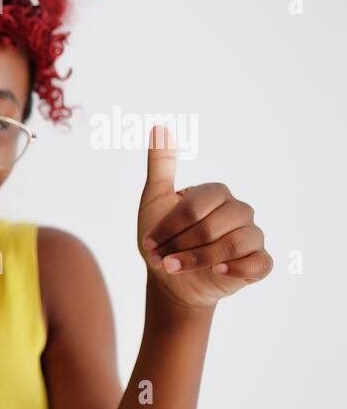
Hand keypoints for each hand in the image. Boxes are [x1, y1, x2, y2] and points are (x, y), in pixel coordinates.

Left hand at [137, 125, 272, 310]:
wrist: (171, 280)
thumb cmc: (163, 238)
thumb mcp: (154, 200)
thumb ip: (160, 166)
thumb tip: (159, 127)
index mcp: (216, 193)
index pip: (194, 206)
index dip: (168, 227)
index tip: (148, 242)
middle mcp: (239, 210)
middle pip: (212, 226)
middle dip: (179, 246)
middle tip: (160, 259)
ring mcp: (252, 235)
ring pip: (233, 245)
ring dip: (197, 260)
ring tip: (173, 268)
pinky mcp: (259, 262)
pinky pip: (259, 263)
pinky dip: (238, 268)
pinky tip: (218, 271)